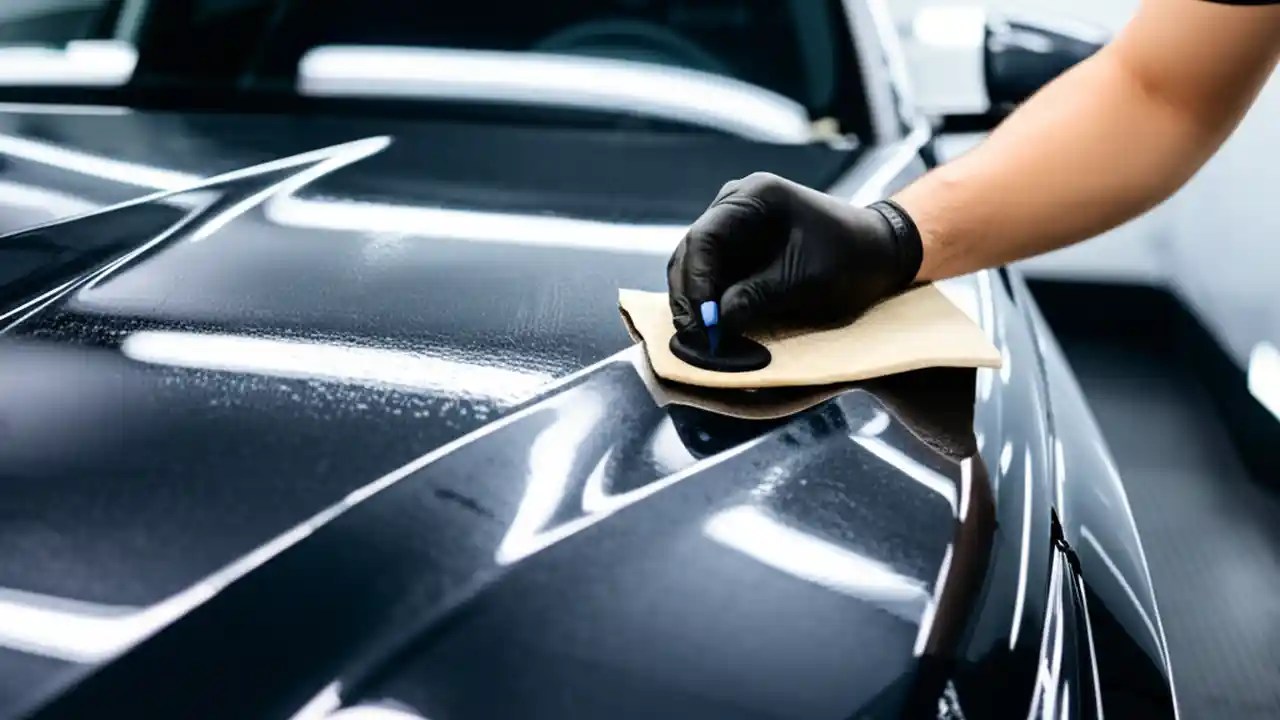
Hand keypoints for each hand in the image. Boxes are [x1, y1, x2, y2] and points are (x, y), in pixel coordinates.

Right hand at [667, 172, 922, 332]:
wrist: (881, 252)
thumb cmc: (852, 258)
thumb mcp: (806, 280)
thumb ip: (757, 297)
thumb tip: (714, 326)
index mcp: (753, 196)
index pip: (705, 238)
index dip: (696, 283)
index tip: (702, 322)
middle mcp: (734, 205)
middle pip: (692, 252)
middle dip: (690, 296)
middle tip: (694, 339)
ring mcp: (733, 226)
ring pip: (695, 266)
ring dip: (695, 303)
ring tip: (702, 339)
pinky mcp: (738, 250)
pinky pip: (712, 276)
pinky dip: (709, 303)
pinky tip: (713, 329)